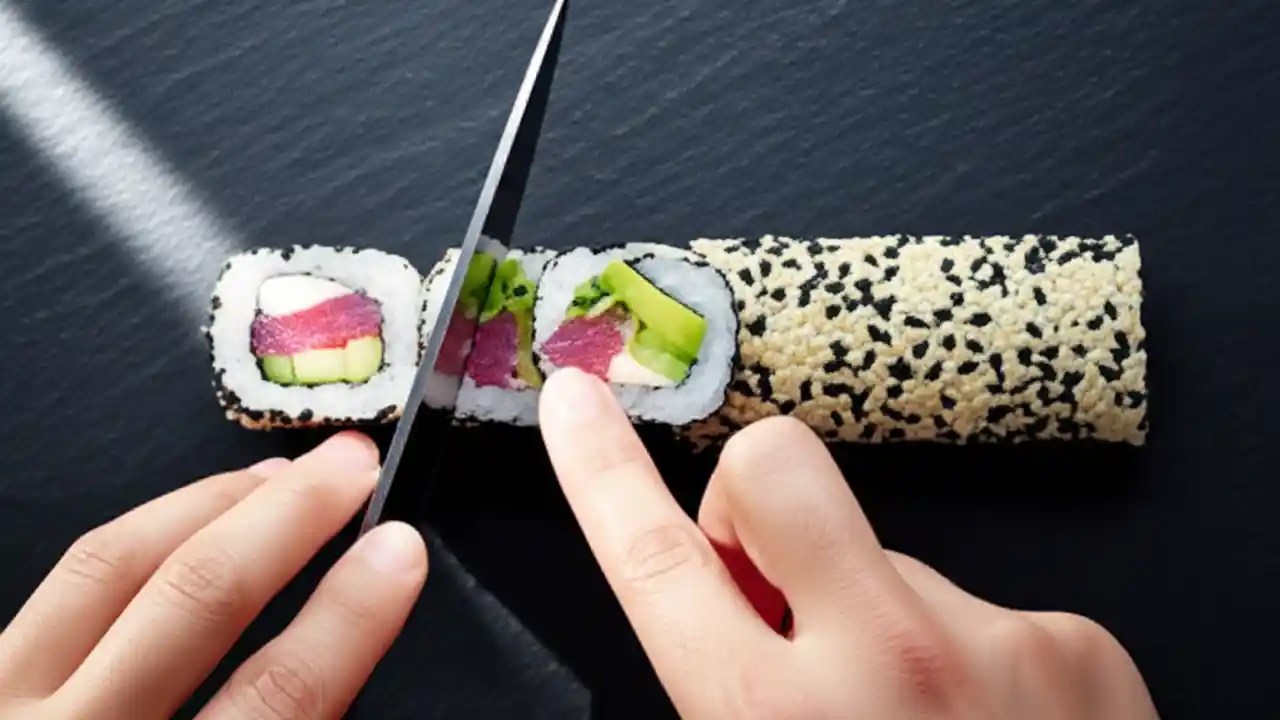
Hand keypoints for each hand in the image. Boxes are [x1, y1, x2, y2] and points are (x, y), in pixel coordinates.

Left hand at [0, 432, 427, 718]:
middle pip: (193, 605)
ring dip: (213, 503)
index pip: (275, 703)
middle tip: (353, 465)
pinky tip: (192, 516)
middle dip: (288, 520)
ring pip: (112, 566)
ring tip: (283, 473)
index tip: (399, 552)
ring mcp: (6, 711)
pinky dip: (147, 530)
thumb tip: (333, 651)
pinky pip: (68, 581)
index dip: (348, 617)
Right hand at [538, 368, 1158, 718]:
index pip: (655, 558)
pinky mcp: (1071, 642)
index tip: (577, 401)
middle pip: (774, 468)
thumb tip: (732, 612)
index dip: (600, 469)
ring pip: (885, 562)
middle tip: (781, 587)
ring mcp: (992, 641)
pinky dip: (970, 664)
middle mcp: (886, 664)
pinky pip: (976, 613)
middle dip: (757, 502)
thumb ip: (732, 692)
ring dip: (882, 627)